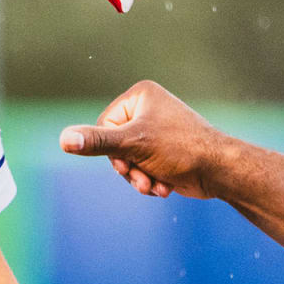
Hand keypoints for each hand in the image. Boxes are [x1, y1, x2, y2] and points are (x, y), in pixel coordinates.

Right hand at [58, 80, 223, 198]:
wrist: (222, 171)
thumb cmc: (181, 149)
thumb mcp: (132, 144)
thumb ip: (96, 142)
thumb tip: (62, 139)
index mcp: (140, 96)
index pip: (104, 125)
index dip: (112, 149)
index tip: (127, 162)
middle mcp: (148, 109)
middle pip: (116, 145)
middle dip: (128, 168)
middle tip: (141, 178)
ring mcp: (158, 131)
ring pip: (129, 160)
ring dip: (139, 178)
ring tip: (154, 186)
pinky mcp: (166, 151)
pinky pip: (144, 166)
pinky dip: (150, 180)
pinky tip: (164, 187)